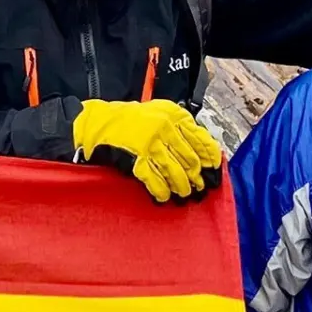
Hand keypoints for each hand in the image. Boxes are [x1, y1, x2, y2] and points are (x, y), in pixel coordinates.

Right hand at [70, 99, 222, 202]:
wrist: (97, 124)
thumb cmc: (130, 121)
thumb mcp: (160, 114)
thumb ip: (181, 129)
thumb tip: (203, 153)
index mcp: (174, 115)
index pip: (201, 139)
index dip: (210, 159)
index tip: (214, 171)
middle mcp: (165, 128)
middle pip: (190, 159)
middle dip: (197, 178)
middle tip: (200, 189)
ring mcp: (151, 144)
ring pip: (176, 172)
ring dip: (182, 188)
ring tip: (184, 195)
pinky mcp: (137, 159)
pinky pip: (156, 180)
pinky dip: (161, 192)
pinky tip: (163, 197)